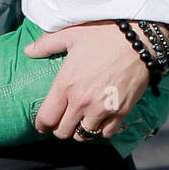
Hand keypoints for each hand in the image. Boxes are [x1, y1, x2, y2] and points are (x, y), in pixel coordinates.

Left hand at [23, 19, 149, 139]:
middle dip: (59, 128)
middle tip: (62, 120)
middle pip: (63, 132)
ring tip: (80, 121)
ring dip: (79, 130)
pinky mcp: (121, 112)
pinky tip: (99, 120)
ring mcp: (102, 109)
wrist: (140, 39)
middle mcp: (82, 101)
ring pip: (83, 136)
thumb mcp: (71, 34)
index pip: (46, 118)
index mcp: (66, 84)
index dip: (41, 125)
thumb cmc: (104, 34)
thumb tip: (28, 51)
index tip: (42, 124)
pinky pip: (106, 134)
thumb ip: (46, 44)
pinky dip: (100, 131)